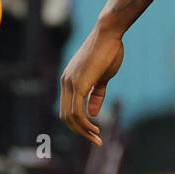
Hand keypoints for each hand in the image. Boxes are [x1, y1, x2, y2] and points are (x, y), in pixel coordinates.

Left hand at [59, 22, 124, 144]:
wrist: (109, 33)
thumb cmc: (109, 51)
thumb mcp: (103, 77)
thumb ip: (96, 95)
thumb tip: (92, 114)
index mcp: (69, 80)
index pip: (68, 108)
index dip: (79, 123)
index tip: (94, 131)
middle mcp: (65, 82)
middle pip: (65, 116)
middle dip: (80, 131)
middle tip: (96, 139)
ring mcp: (70, 83)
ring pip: (70, 116)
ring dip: (83, 131)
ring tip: (97, 138)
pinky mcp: (78, 84)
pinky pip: (77, 111)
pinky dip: (84, 123)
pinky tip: (95, 128)